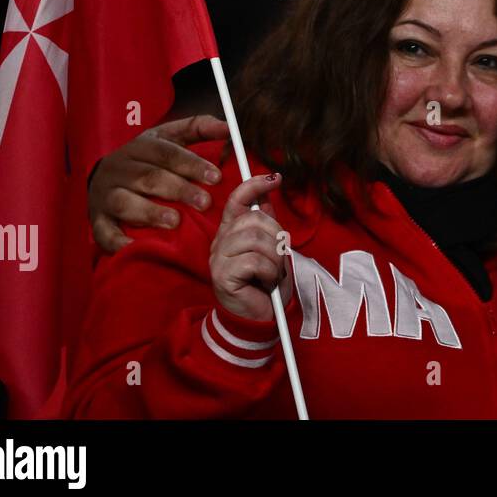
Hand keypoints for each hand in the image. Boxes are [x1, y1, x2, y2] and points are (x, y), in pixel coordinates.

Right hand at [87, 115, 230, 252]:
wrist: (104, 176)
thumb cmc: (148, 158)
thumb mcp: (170, 137)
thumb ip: (199, 128)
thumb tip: (229, 127)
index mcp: (139, 146)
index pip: (166, 153)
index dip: (192, 164)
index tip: (216, 177)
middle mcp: (119, 168)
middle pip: (148, 177)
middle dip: (179, 190)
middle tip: (204, 203)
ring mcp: (104, 194)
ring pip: (125, 202)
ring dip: (150, 212)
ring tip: (175, 222)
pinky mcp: (97, 219)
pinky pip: (103, 231)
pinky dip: (116, 240)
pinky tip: (134, 246)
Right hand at [210, 173, 291, 321]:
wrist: (259, 318)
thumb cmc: (266, 283)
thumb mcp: (272, 249)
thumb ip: (267, 223)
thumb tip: (268, 193)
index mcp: (231, 231)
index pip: (237, 199)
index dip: (254, 185)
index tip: (276, 178)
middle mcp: (220, 242)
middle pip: (254, 218)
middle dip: (277, 237)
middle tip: (279, 258)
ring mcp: (218, 258)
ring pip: (256, 239)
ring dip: (275, 258)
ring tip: (273, 273)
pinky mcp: (221, 275)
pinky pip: (254, 261)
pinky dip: (270, 272)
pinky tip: (267, 282)